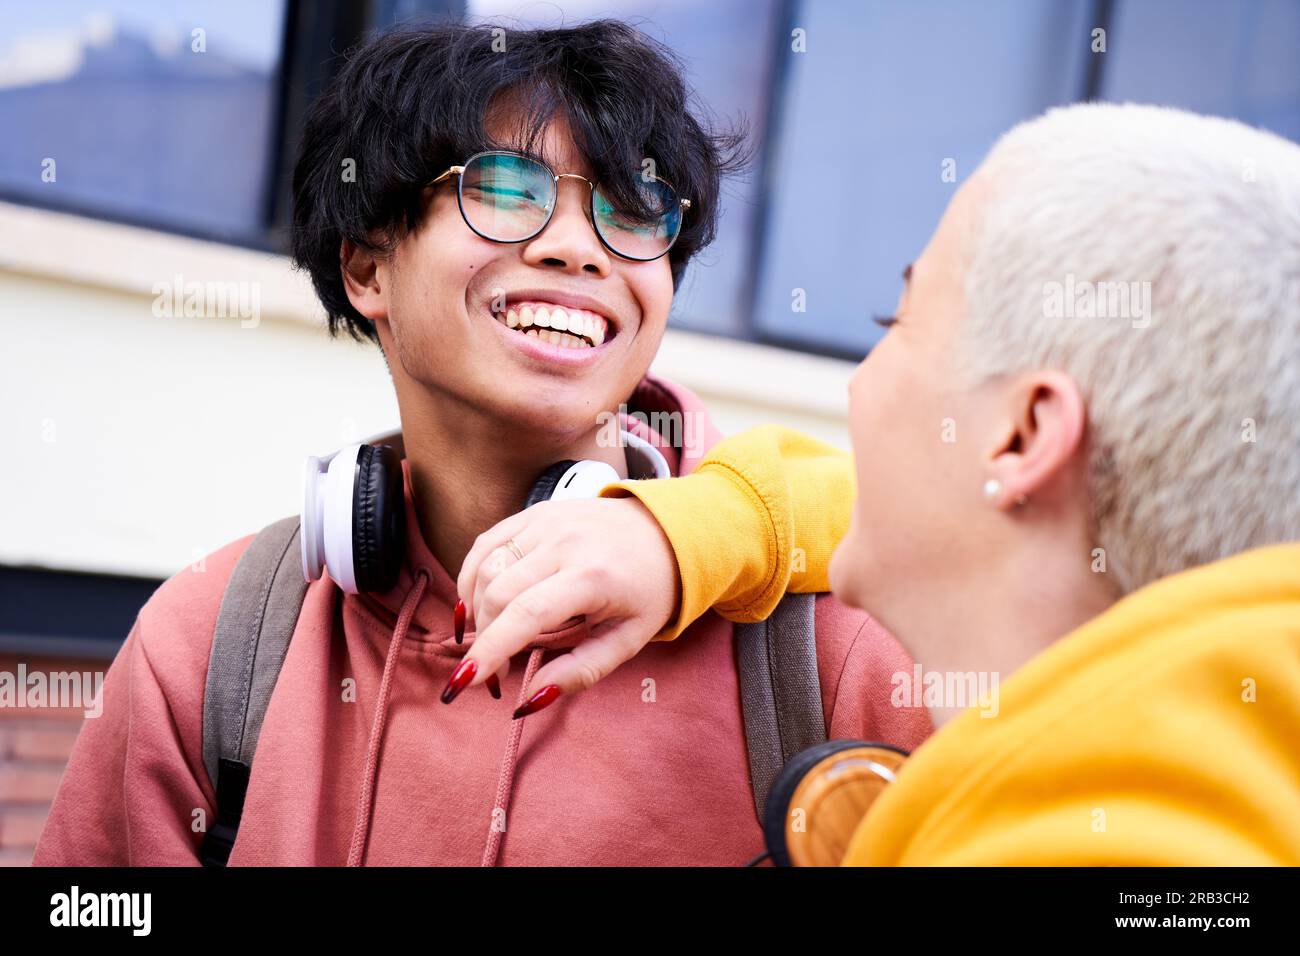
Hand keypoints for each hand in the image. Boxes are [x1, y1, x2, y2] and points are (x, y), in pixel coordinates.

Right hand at [452, 496, 680, 713]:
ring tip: (494, 638)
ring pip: (486, 567)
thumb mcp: (628, 640)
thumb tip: (530, 698)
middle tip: (495, 669)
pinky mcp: (535, 512)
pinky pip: (486, 543)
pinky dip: (473, 577)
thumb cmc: (649, 591)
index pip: (526, 614)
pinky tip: (479, 603)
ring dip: (477, 610)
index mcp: (593, 576)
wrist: (666, 531)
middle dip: (485, 638)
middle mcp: (565, 541)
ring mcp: (547, 521)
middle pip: (497, 592)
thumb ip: (581, 672)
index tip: (466, 682)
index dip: (491, 650)